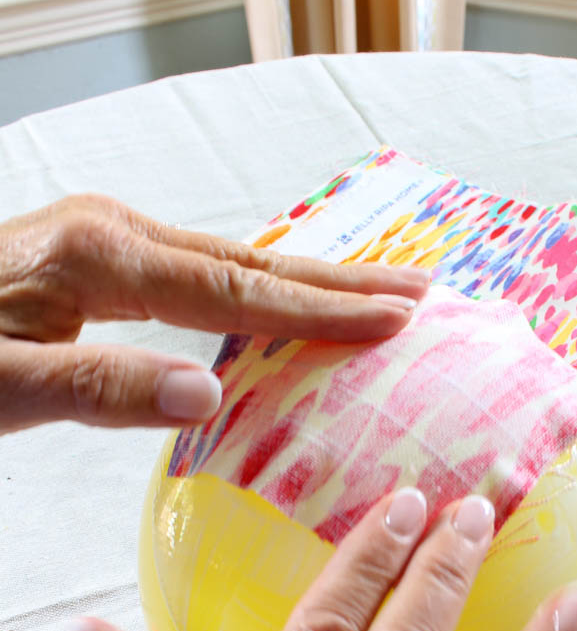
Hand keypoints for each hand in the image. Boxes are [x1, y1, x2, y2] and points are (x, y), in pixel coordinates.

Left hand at [0, 193, 427, 432]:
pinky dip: (259, 292)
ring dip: (308, 283)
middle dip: (341, 282)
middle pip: (250, 262)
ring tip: (379, 296)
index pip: (234, 290)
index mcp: (98, 257)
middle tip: (426, 295)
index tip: (398, 319)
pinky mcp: (96, 260)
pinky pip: (201, 276)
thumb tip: (209, 396)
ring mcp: (105, 241)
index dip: (320, 309)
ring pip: (230, 264)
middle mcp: (112, 234)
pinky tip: (285, 305)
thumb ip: (96, 388)